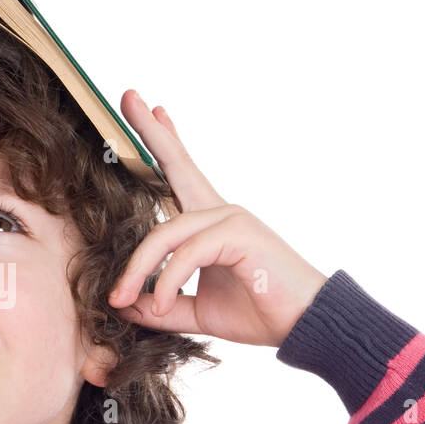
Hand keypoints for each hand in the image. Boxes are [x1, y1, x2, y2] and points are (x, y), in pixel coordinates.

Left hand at [107, 89, 328, 347]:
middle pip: (179, 165)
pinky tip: (160, 302)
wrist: (303, 326)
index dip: (166, 142)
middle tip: (130, 97)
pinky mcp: (239, 233)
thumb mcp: (197, 312)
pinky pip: (186, 252)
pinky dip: (167, 280)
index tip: (156, 111)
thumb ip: (160, 304)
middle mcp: (221, 212)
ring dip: (137, 268)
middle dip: (151, 133)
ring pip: (166, 232)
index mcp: (211, 224)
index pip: (182, 175)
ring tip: (120, 299)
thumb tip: (123, 305)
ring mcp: (232, 218)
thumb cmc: (260, 313)